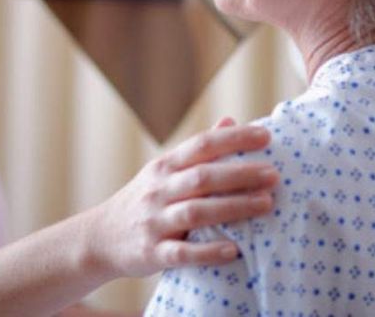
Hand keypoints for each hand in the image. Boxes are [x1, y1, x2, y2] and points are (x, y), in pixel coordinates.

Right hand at [83, 119, 277, 279]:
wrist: (100, 238)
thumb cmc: (145, 200)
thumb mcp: (165, 170)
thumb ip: (198, 150)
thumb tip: (231, 120)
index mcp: (166, 166)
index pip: (202, 145)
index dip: (234, 138)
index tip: (266, 136)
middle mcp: (159, 190)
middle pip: (202, 177)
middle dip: (240, 174)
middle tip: (274, 174)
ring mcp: (154, 222)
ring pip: (195, 212)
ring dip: (232, 208)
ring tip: (265, 204)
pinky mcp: (152, 253)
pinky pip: (181, 253)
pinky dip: (207, 251)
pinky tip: (233, 250)